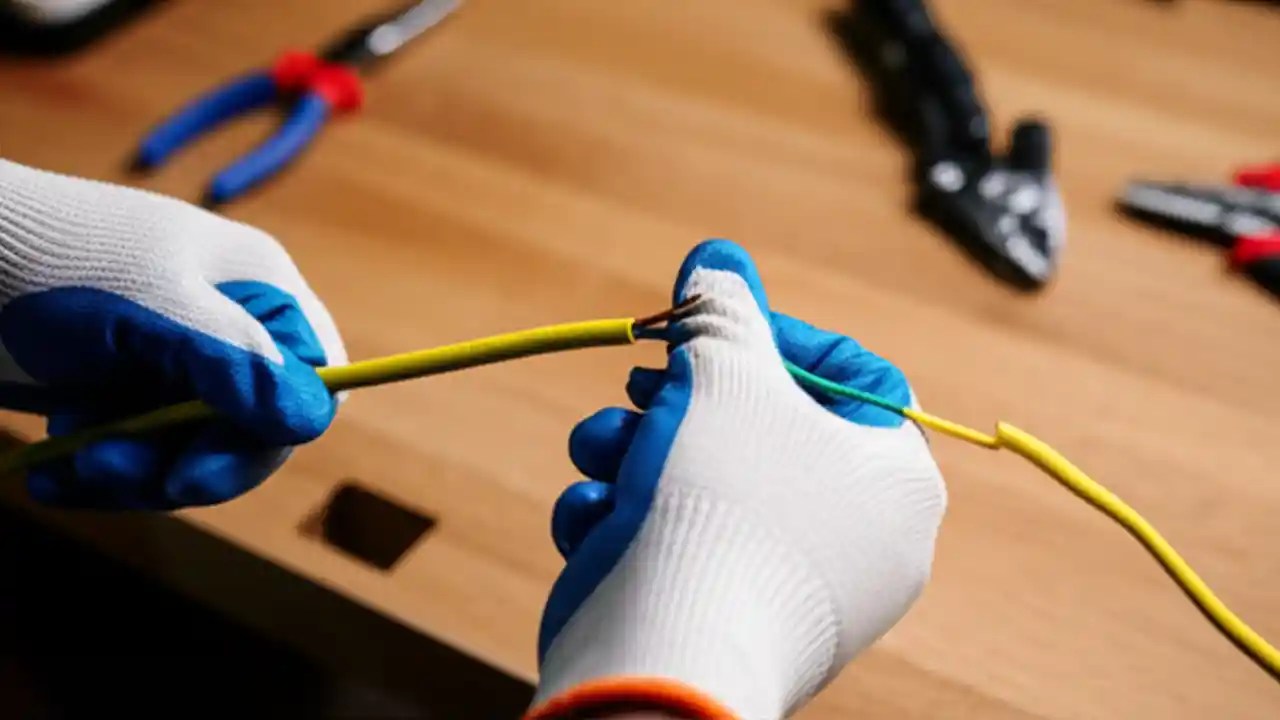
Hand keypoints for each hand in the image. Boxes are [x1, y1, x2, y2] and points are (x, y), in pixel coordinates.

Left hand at [0, 159, 345, 508]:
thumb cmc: (52, 260)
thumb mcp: (151, 309)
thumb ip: (237, 361)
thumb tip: (314, 417)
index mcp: (259, 289)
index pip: (312, 382)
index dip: (268, 436)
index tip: (197, 470)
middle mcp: (229, 327)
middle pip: (250, 431)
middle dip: (180, 462)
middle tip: (109, 465)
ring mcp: (176, 361)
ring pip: (191, 452)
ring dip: (130, 471)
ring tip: (68, 455)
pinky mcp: (126, 389)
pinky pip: (141, 454)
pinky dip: (98, 473)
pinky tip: (54, 472)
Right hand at [529, 241, 945, 719]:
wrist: (665, 658)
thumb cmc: (725, 501)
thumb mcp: (726, 375)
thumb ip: (723, 311)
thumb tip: (718, 256)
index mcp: (893, 478)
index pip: (853, 377)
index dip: (778, 336)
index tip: (716, 327)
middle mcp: (853, 538)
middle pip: (764, 427)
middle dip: (681, 397)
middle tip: (644, 381)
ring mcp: (785, 585)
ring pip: (704, 481)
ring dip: (634, 451)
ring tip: (601, 449)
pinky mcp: (717, 616)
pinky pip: (676, 541)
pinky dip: (626, 519)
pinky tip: (595, 516)